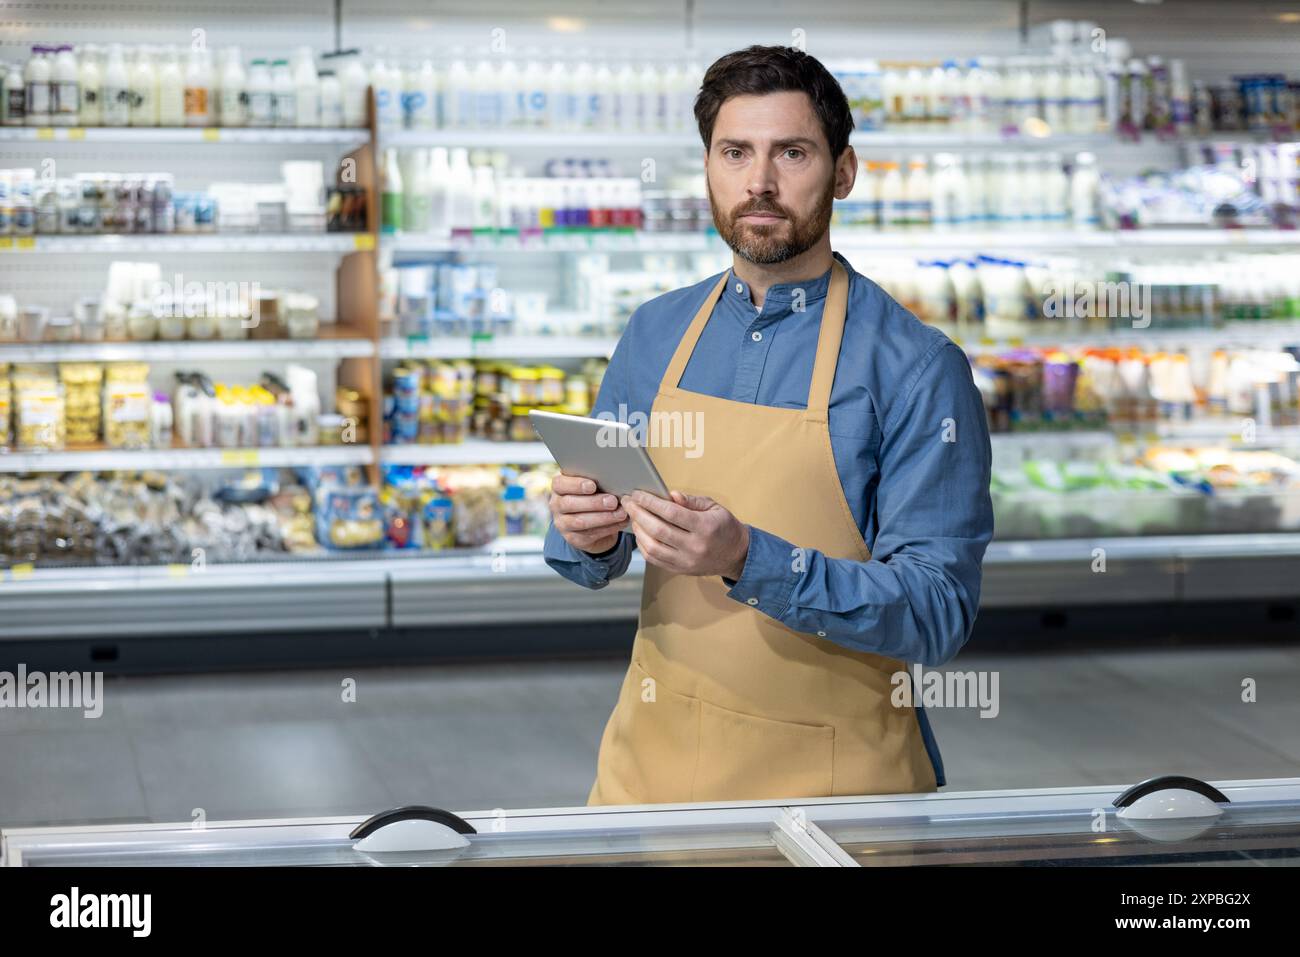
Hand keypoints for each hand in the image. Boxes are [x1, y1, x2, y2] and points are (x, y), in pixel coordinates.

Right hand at [549, 473, 627, 554]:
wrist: (592, 520)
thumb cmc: (593, 495)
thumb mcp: (592, 485)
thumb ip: (597, 481)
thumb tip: (613, 481)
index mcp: (559, 487)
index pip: (559, 484)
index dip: (575, 485)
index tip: (592, 486)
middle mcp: (556, 505)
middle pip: (569, 504)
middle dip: (594, 503)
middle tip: (612, 501)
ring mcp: (562, 523)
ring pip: (580, 521)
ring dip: (603, 517)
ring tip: (621, 513)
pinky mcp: (572, 538)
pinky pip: (589, 534)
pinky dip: (608, 528)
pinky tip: (620, 522)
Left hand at [620, 490, 749, 579]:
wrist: (737, 555)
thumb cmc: (724, 527)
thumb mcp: (714, 507)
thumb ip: (691, 501)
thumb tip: (670, 495)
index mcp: (705, 527)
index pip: (671, 513)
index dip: (651, 502)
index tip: (638, 494)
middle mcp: (694, 546)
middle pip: (658, 530)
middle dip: (638, 513)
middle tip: (628, 502)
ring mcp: (686, 561)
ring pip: (653, 547)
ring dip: (638, 530)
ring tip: (633, 517)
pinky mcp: (680, 570)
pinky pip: (654, 559)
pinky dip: (643, 546)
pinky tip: (640, 533)